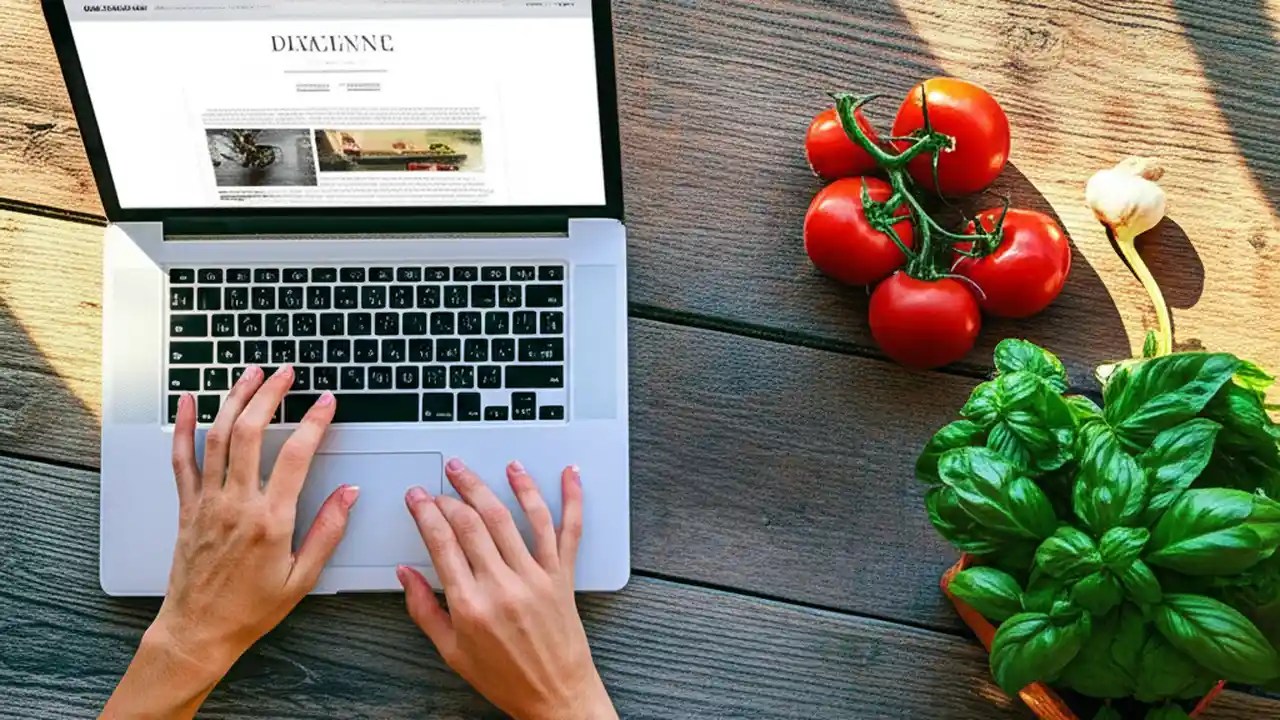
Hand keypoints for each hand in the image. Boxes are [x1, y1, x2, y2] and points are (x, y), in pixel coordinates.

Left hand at [102, 366, 356, 718]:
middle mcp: (236, 504)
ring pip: (219, 436)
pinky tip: (187, 402)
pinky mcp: (187, 506)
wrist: (198, 630)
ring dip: (235, 399)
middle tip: (286, 372)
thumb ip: (328, 531)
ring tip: (250, 374)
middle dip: (270, 394)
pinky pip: (182, 458)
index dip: (314, 422)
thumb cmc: (251, 609)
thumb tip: (349, 493)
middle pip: (253, 432)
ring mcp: (207, 502)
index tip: (326, 402)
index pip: (297, 456)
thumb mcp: (303, 578)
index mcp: (271, 520)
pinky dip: (183, 426)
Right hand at [399, 459, 616, 719]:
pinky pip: (567, 530)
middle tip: (444, 477)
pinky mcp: (563, 577)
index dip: (426, 513)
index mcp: (471, 605)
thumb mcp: (451, 651)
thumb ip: (423, 609)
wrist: (555, 695)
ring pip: (515, 517)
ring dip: (496, 485)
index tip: (417, 497)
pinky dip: (571, 499)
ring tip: (479, 469)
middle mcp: (505, 586)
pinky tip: (568, 474)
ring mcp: (537, 578)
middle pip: (475, 523)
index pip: (442, 543)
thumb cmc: (504, 677)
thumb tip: (405, 573)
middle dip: (454, 493)